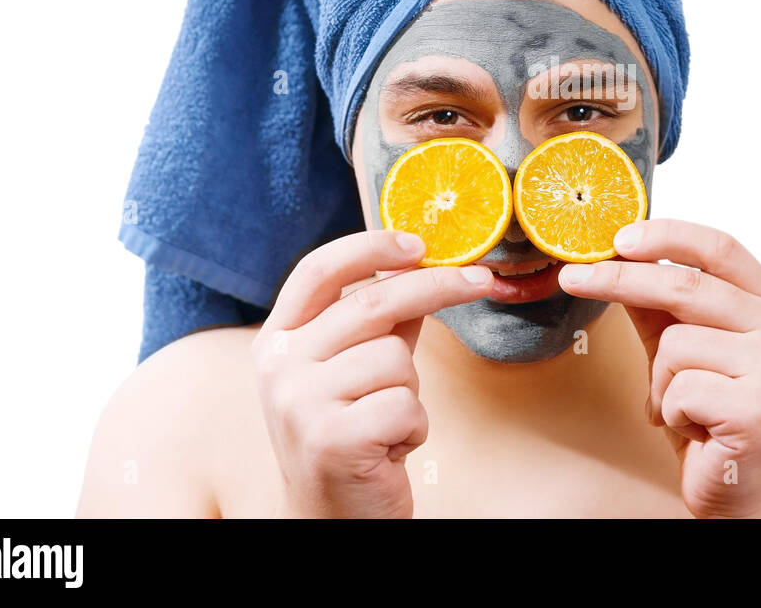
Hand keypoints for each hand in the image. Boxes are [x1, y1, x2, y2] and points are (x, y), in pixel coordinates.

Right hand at [250, 230, 492, 517]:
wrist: (331, 517)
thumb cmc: (351, 434)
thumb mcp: (356, 368)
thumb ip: (380, 319)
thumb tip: (425, 263)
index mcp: (278, 338)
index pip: (318, 270)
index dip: (370, 248)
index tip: (419, 242)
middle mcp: (279, 365)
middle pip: (373, 304)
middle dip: (438, 287)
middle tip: (482, 281)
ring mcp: (300, 402)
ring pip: (396, 360)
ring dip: (412, 391)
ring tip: (388, 421)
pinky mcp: (331, 439)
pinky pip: (406, 405)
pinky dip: (413, 427)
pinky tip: (388, 449)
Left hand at [559, 219, 760, 517]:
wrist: (748, 494)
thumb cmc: (712, 417)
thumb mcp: (680, 353)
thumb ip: (657, 308)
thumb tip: (614, 258)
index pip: (719, 247)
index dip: (668, 235)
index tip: (618, 237)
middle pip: (686, 284)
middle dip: (620, 279)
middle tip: (572, 278)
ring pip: (676, 344)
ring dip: (659, 382)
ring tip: (682, 408)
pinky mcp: (760, 409)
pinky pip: (680, 390)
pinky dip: (670, 413)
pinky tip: (698, 430)